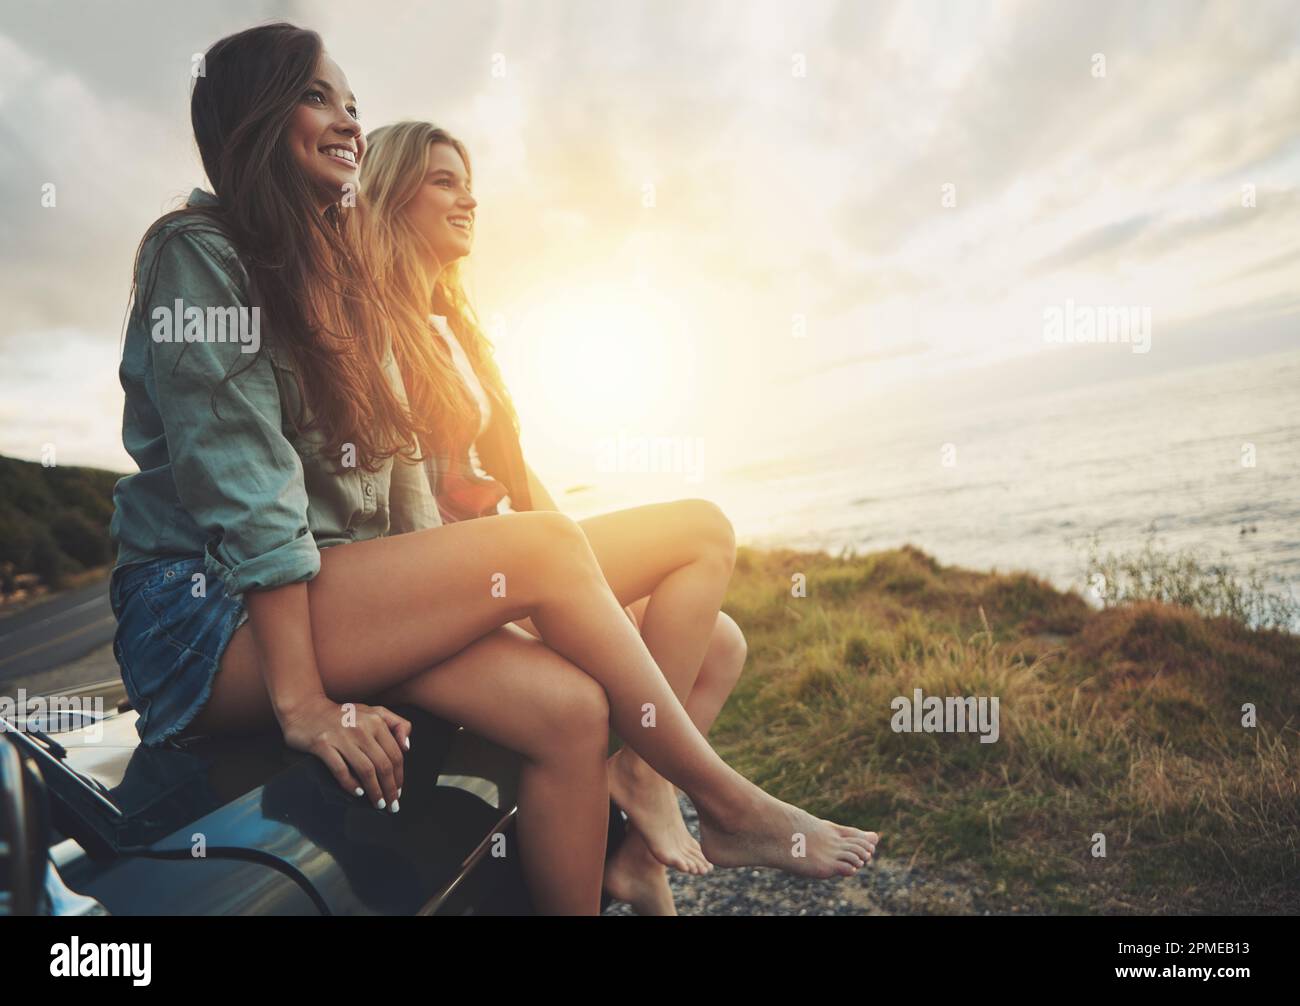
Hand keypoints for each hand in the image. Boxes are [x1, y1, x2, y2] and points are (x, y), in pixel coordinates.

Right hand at [277, 694, 411, 811]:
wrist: (305, 709)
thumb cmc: (342, 715)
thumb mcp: (372, 711)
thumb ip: (396, 724)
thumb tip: (407, 747)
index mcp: (376, 720)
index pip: (395, 754)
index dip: (399, 776)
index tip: (399, 791)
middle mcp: (361, 727)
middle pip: (383, 764)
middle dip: (390, 788)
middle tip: (392, 805)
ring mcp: (341, 736)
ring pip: (365, 770)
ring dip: (374, 791)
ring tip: (378, 803)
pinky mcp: (322, 744)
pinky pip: (341, 769)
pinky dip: (351, 784)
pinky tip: (358, 792)